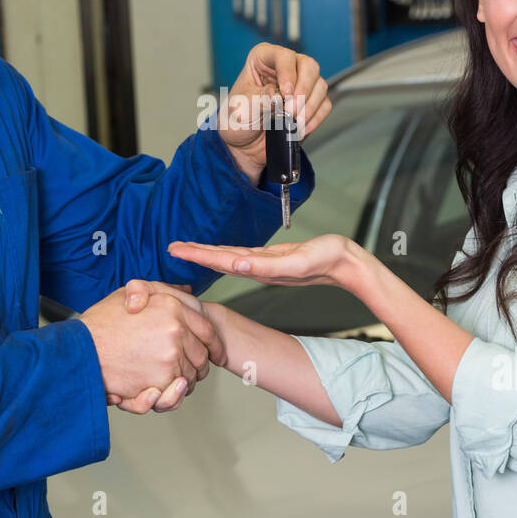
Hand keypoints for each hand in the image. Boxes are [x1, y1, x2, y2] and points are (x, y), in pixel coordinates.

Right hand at [79, 283, 221, 413]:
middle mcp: (176, 330)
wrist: (79, 351)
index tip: (214, 353)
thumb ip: (160, 291)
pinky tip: (159, 389)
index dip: (213, 344)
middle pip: (202, 356)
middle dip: (196, 365)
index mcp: (172, 307)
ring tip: (165, 380)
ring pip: (191, 376)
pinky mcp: (160, 381)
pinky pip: (177, 393)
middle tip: (184, 370)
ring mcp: (170, 357)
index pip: (207, 329)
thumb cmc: (100, 324)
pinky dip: (171, 395)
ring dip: (182, 382)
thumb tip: (187, 291)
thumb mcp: (129, 293)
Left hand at [166, 233, 361, 288]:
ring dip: (207, 253)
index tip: (175, 250)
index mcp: (259, 268)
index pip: (220, 261)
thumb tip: (237, 264)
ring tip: (188, 249)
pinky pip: (242, 255)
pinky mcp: (273, 257)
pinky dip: (226, 253)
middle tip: (171, 248)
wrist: (344, 262)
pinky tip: (219, 253)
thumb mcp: (295, 262)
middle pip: (219, 260)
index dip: (197, 255)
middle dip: (195, 254)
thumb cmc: (325, 260)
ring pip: (228, 258)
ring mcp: (264, 264)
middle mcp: (258, 268)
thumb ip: (267, 265)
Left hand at [216, 43, 332, 172]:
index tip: (286, 94)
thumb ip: (260, 98)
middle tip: (290, 111)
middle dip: (303, 91)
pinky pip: (324, 105)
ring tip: (292, 123)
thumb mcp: (242, 108)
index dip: (288, 73)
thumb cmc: (238, 119)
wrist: (244, 143)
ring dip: (309, 107)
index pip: (283, 56)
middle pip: (309, 67)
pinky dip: (314, 118)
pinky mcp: (310, 102)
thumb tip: (278, 95)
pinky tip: (299, 128)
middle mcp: (285, 67)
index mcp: (263, 59)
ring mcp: (300, 84)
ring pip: (320, 86)